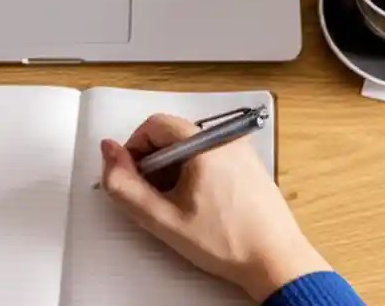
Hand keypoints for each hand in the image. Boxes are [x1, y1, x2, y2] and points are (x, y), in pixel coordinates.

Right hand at [100, 114, 329, 301]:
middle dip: (152, 161)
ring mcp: (239, 148)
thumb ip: (126, 186)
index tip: (131, 177)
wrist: (275, 260)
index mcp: (204, 145)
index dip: (133, 149)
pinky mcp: (247, 161)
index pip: (154, 124)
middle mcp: (225, 138)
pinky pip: (210, 153)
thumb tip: (109, 153)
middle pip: (172, 133)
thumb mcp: (163, 219)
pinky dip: (193, 171)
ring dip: (172, 168)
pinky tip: (197, 203)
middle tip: (152, 196)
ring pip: (190, 145)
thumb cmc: (228, 243)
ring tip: (176, 204)